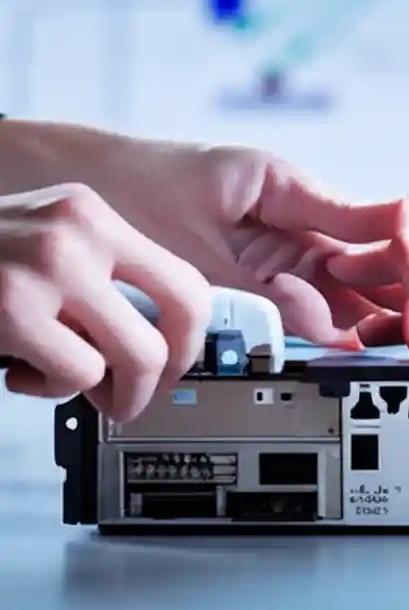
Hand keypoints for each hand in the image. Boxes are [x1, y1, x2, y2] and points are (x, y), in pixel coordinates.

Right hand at [0, 183, 212, 421]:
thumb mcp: (38, 246)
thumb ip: (96, 277)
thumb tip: (159, 338)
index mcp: (88, 215)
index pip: (186, 279)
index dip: (190, 337)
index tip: (174, 363)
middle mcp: (77, 232)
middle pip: (182, 316)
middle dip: (166, 371)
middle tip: (135, 394)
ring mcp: (48, 267)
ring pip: (136, 354)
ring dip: (106, 388)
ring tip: (63, 380)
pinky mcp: (14, 308)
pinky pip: (78, 374)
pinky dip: (52, 389)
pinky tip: (18, 371)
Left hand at [83, 135, 408, 358]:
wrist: (93, 190)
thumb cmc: (153, 184)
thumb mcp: (241, 201)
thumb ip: (307, 245)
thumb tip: (376, 265)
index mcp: (313, 204)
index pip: (399, 243)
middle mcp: (320, 233)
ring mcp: (307, 262)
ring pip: (386, 297)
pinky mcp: (287, 290)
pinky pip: (343, 317)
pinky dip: (371, 338)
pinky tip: (387, 356)